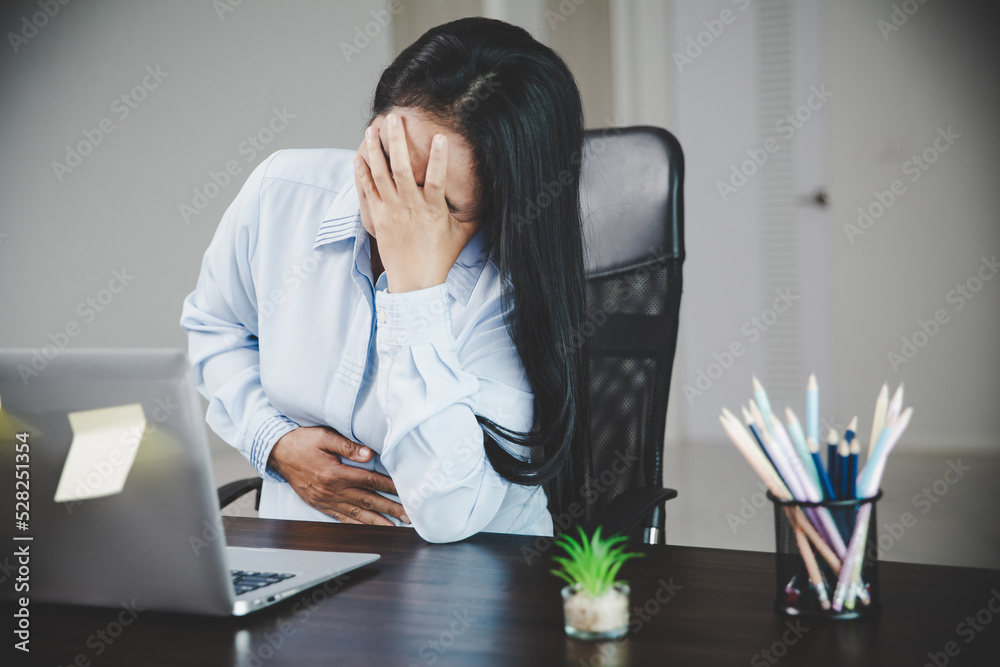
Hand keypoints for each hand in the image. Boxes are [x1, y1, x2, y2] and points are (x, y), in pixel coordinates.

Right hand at [267, 426, 408, 525]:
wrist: (277, 453)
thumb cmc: (301, 442)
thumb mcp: (324, 436)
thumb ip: (348, 446)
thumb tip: (369, 454)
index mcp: (335, 473)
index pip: (370, 481)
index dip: (390, 487)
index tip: (405, 492)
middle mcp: (332, 490)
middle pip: (368, 501)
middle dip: (390, 509)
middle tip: (409, 516)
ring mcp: (325, 500)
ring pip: (356, 514)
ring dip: (377, 521)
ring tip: (395, 527)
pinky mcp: (319, 505)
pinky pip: (341, 518)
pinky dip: (357, 525)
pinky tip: (368, 528)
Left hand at [353, 113, 477, 292]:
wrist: (415, 282)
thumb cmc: (441, 258)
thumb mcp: (463, 234)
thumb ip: (475, 214)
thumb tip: (492, 198)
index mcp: (433, 210)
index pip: (436, 178)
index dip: (438, 157)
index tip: (439, 136)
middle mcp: (410, 208)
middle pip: (401, 168)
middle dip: (397, 141)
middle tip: (394, 118)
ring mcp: (391, 212)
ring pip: (380, 175)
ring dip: (375, 151)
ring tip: (372, 130)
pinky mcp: (378, 218)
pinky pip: (368, 191)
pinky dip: (362, 173)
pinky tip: (359, 157)